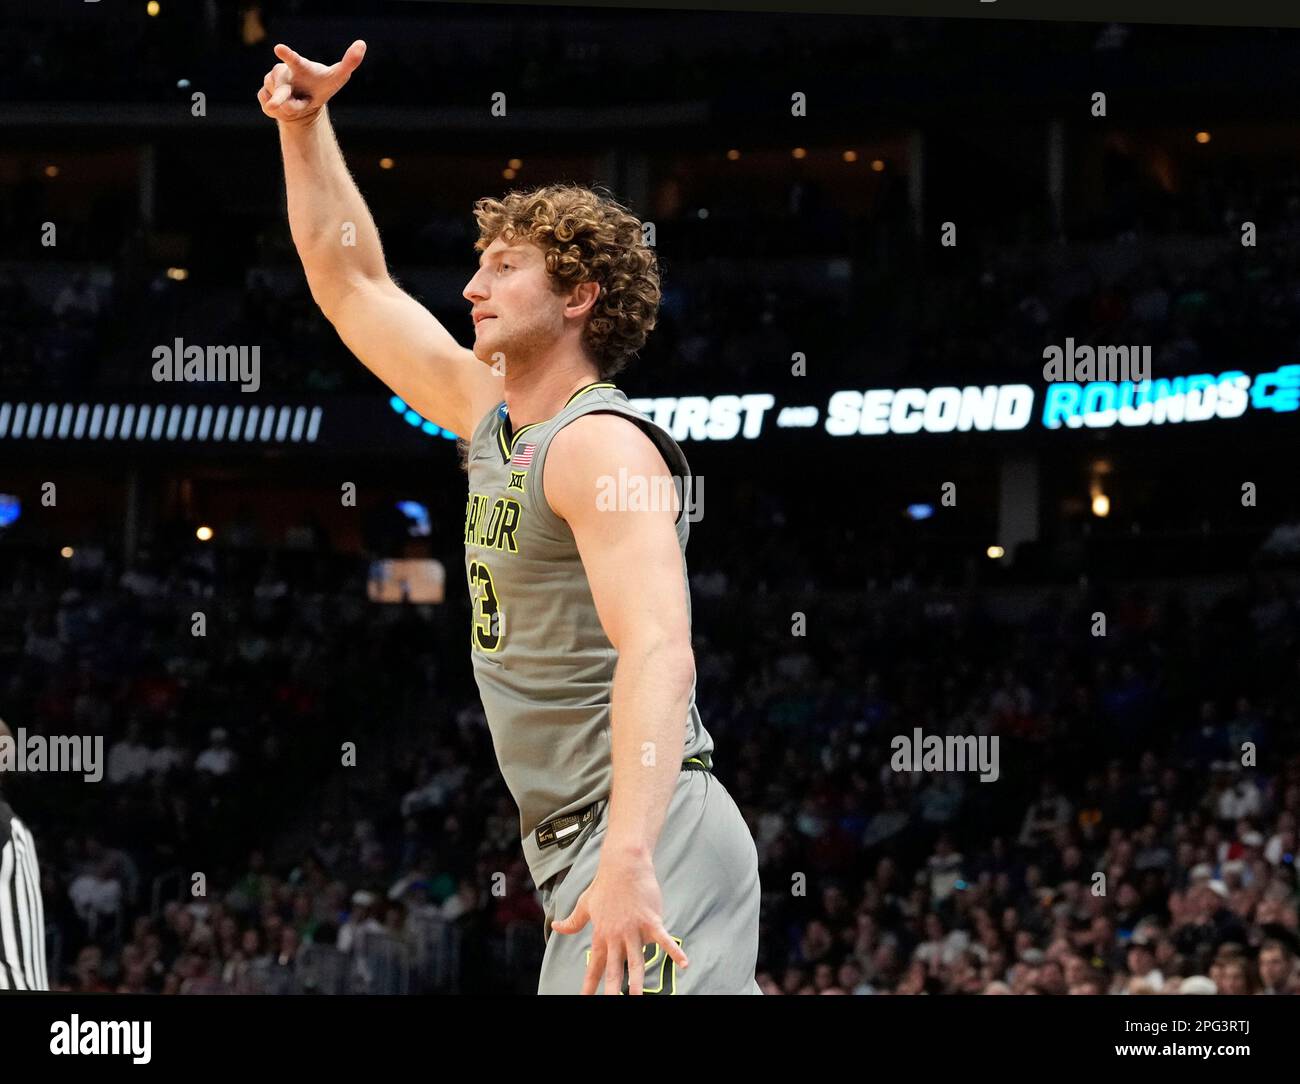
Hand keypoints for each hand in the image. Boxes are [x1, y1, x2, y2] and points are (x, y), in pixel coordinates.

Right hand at [257, 40, 366, 123]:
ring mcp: (272, 83)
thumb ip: (350, 62)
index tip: (279, 48)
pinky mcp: (264, 95)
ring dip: (288, 108)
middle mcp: (284, 73)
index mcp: (300, 66)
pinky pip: (266, 106)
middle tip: (277, 106)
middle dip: (279, 97)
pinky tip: (284, 108)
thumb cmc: (322, 85)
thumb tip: (362, 43)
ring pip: (275, 100)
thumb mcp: (338, 76)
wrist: (306, 103)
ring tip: (298, 103)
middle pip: (280, 86)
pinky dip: (277, 113)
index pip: (294, 60)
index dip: (287, 54)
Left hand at [550, 849, 688, 994]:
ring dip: (637, 980)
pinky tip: (685, 964)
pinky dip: (674, 952)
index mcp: (602, 934)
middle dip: (612, 989)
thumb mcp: (584, 904)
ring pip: (637, 959)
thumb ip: (573, 921)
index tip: (584, 998)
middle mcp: (617, 935)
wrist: (623, 864)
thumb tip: (556, 927)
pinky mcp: (650, 920)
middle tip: (611, 1003)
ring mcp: (634, 928)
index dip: (589, 983)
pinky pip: (664, 939)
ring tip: (637, 996)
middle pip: (615, 968)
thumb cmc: (604, 884)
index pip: (595, 964)